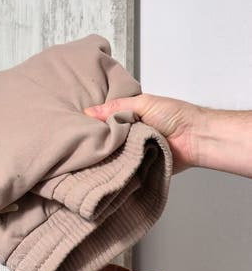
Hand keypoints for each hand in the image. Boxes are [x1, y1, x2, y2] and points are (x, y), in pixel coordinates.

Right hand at [84, 93, 202, 172]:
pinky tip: (101, 167)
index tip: (75, 126)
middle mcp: (129, 134)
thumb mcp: (143, 103)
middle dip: (96, 141)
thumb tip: (88, 112)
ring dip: (105, 155)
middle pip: (105, 139)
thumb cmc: (175, 116)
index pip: (104, 120)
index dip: (91, 123)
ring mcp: (132, 151)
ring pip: (111, 155)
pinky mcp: (137, 167)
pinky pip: (121, 168)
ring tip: (86, 156)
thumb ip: (115, 107)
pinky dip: (115, 167)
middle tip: (79, 143)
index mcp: (129, 117)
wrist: (195, 138)